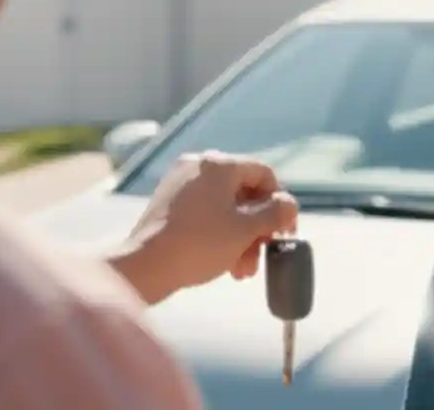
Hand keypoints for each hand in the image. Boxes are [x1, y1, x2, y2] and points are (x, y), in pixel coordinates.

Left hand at [108, 151, 297, 303]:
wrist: (144, 267)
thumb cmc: (199, 244)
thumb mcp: (246, 229)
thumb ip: (276, 213)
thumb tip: (289, 204)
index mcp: (219, 164)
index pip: (264, 173)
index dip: (281, 203)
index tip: (285, 231)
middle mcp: (198, 165)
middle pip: (244, 193)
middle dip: (257, 228)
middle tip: (262, 255)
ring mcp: (180, 182)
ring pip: (225, 206)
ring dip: (240, 236)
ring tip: (241, 270)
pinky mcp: (167, 202)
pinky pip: (205, 212)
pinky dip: (219, 233)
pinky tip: (223, 262)